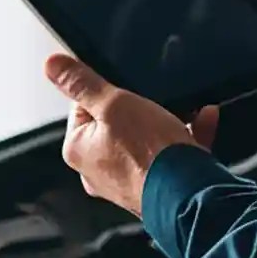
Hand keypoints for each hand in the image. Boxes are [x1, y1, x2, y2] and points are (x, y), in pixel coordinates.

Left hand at [45, 54, 219, 216]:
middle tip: (152, 104)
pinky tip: (203, 119)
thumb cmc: (148, 155)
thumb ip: (82, 83)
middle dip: (139, 109)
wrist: (188, 192)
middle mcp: (98, 170)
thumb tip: (53, 65)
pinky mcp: (156, 185)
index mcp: (79, 150)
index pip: (82, 107)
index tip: (122, 91)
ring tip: (181, 111)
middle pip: (116, 123)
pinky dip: (186, 136)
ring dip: (167, 122)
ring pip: (146, 139)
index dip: (105, 93)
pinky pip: (171, 153)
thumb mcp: (113, 104)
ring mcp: (128, 180)